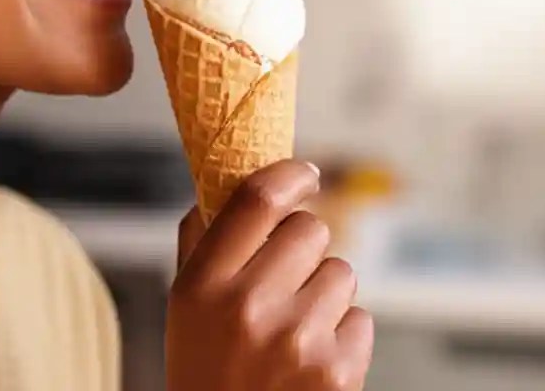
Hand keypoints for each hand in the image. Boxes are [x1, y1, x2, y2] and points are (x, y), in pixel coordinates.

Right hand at [166, 160, 373, 390]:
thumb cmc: (206, 371)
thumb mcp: (183, 308)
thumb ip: (201, 243)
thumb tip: (223, 180)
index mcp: (203, 285)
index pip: (256, 200)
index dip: (289, 174)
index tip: (304, 173)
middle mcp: (249, 307)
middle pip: (310, 229)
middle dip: (303, 248)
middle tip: (284, 280)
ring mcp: (298, 340)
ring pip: (341, 273)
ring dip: (324, 294)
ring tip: (293, 331)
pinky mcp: (338, 371)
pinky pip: (361, 317)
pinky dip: (343, 336)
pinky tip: (311, 360)